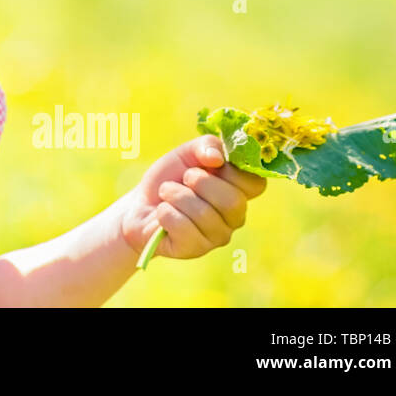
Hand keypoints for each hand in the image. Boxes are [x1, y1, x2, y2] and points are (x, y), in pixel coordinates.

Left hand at [119, 134, 267, 261]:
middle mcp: (234, 217)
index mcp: (238, 191)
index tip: (211, 163)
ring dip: (176, 195)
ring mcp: (217, 236)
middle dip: (200, 182)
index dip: (232, 171)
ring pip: (203, 214)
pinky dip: (165, 212)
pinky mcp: (195, 249)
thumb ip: (206, 146)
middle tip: (184, 178)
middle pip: (232, 201)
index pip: (256, 184)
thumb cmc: (170, 178)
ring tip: (167, 193)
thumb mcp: (186, 153)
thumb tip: (217, 158)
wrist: (140, 204)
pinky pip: (183, 227)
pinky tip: (162, 211)